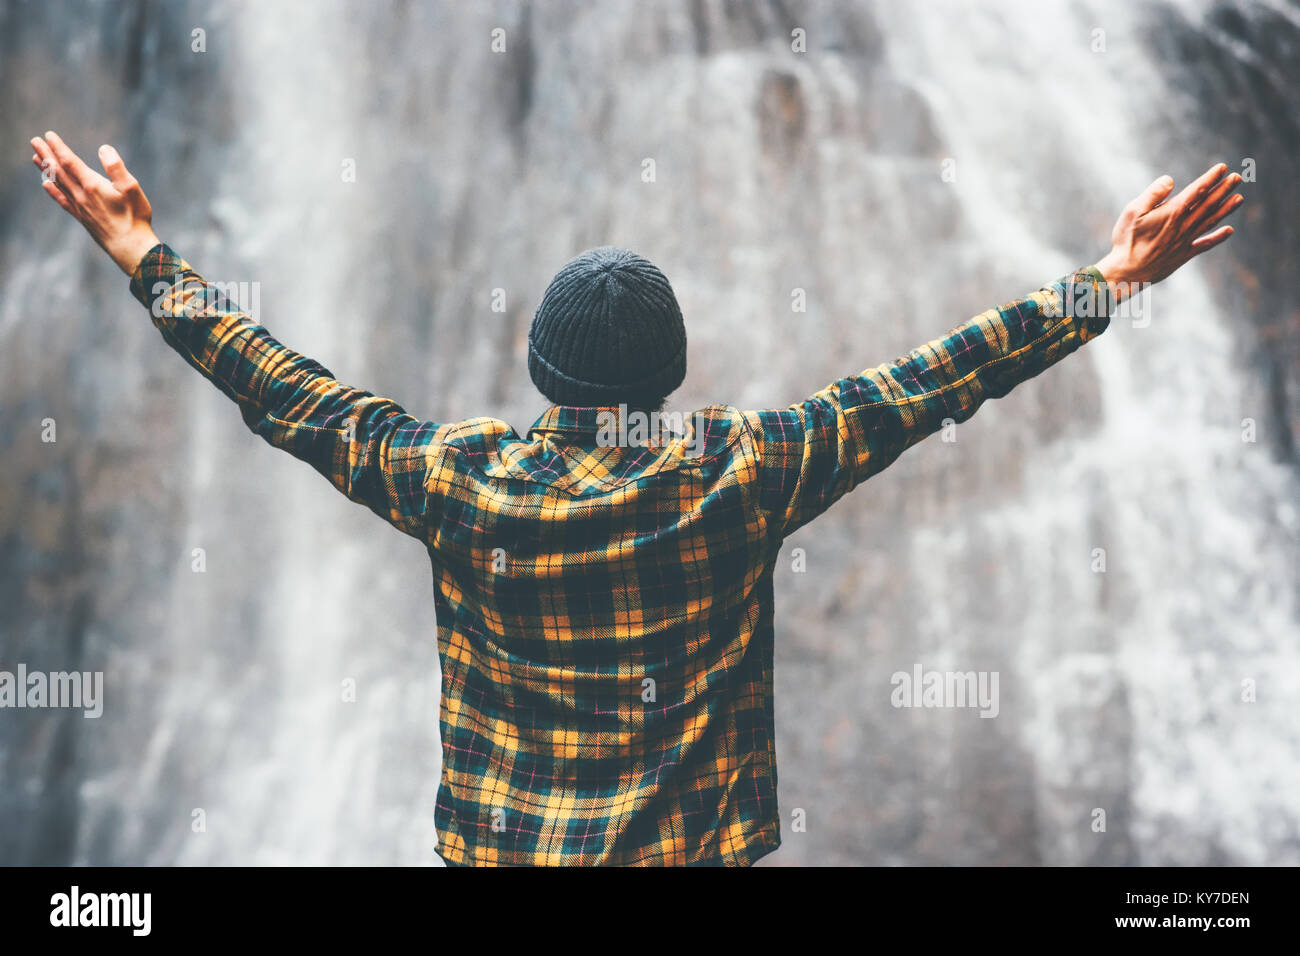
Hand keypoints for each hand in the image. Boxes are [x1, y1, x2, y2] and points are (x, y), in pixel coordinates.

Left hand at [31, 131, 159, 275]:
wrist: (129, 247)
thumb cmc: (134, 217)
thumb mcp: (131, 188)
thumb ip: (116, 167)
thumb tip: (103, 148)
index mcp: (92, 185)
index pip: (70, 162)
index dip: (58, 147)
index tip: (48, 135)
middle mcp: (81, 195)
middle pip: (59, 171)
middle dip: (46, 154)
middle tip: (34, 141)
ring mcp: (80, 206)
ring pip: (58, 183)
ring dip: (46, 169)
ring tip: (35, 157)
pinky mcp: (82, 217)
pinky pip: (62, 200)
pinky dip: (52, 190)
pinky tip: (46, 185)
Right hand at [1094, 162, 1243, 300]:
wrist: (1127, 273)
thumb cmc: (1126, 241)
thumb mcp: (1132, 212)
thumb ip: (1152, 194)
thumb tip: (1170, 179)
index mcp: (1172, 213)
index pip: (1196, 191)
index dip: (1210, 178)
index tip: (1222, 168)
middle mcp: (1183, 226)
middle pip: (1208, 204)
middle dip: (1223, 190)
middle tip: (1237, 178)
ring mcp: (1185, 241)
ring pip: (1211, 221)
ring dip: (1226, 209)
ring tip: (1239, 198)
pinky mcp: (1183, 255)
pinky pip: (1205, 244)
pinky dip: (1218, 237)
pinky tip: (1229, 230)